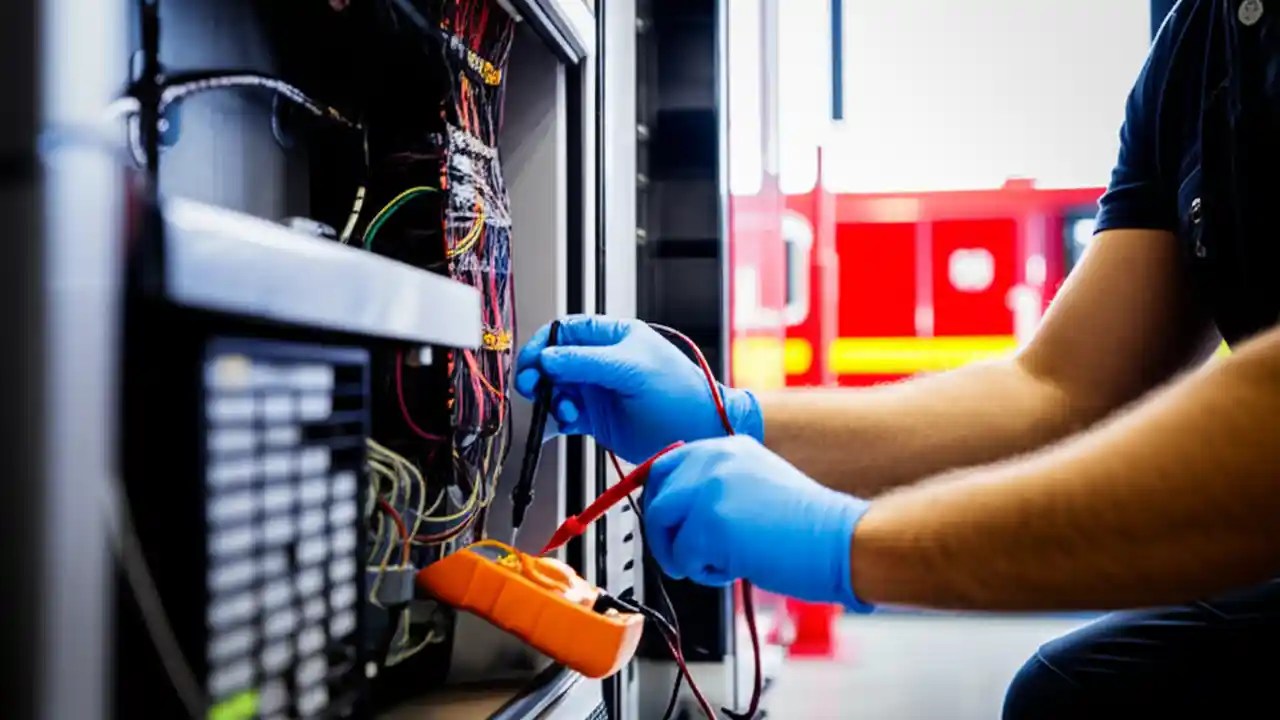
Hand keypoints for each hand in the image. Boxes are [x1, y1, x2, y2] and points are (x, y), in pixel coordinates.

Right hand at [515, 315, 763, 463]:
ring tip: (563, 412)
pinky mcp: (595, 418)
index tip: (530, 363)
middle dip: (539, 374)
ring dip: (549, 400)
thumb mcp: (631, 369)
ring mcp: (597, 390)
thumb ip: (586, 362)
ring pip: (556, 389)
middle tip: (532, 389)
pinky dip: (554, 421)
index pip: (565, 331)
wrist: (698, 434)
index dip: (543, 344)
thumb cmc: (678, 393)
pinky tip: (557, 427)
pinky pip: (564, 416)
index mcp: (612, 337)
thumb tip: (546, 357)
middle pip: (554, 361)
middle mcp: (600, 361)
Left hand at [642, 436, 872, 609]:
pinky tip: (738, 566)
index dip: (659, 500)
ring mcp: (710, 488)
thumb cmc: (808, 527)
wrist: (842, 540)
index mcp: (727, 447)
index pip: (665, 465)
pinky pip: (682, 557)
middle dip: (664, 535)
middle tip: (685, 559)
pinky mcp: (710, 522)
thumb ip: (715, 489)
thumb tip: (673, 514)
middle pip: (656, 497)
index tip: (665, 526)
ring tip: (723, 561)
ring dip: (684, 555)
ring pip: (662, 528)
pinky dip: (704, 573)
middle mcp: (714, 459)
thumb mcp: (756, 486)